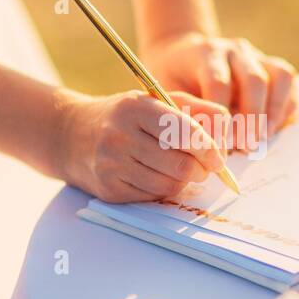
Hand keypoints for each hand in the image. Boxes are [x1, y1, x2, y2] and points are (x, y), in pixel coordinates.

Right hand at [57, 89, 231, 202]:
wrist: (71, 134)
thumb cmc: (126, 116)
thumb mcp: (156, 100)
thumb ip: (196, 110)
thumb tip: (226, 136)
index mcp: (136, 108)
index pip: (184, 132)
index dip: (209, 148)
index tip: (218, 158)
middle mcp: (120, 136)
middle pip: (181, 165)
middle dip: (201, 170)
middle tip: (204, 167)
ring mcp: (112, 165)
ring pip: (169, 185)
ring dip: (184, 182)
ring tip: (182, 170)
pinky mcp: (109, 189)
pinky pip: (152, 197)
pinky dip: (164, 190)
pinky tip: (158, 176)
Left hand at [141, 33, 297, 138]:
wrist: (181, 54)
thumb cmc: (174, 80)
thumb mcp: (169, 91)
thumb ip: (187, 113)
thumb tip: (207, 145)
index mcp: (205, 53)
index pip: (219, 83)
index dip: (221, 118)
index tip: (218, 145)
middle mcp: (234, 49)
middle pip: (254, 80)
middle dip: (252, 117)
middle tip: (246, 146)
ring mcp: (255, 54)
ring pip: (279, 76)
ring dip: (273, 111)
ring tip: (262, 138)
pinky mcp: (270, 63)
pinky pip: (288, 81)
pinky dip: (286, 106)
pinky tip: (271, 128)